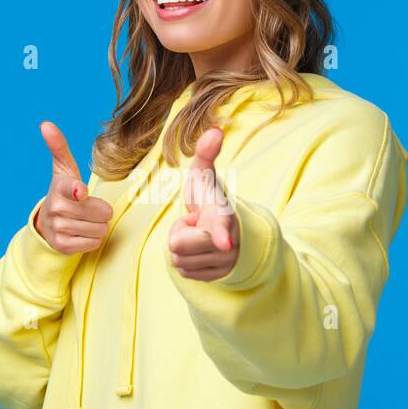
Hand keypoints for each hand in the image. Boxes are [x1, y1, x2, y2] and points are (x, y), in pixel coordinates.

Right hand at [34, 121, 113, 254]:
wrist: (47, 223)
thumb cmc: (64, 192)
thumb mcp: (63, 169)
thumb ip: (58, 146)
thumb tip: (45, 123)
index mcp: (60, 188)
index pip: (71, 189)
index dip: (78, 191)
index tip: (81, 191)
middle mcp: (56, 208)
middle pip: (101, 213)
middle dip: (101, 211)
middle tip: (89, 208)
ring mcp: (58, 229)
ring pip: (100, 229)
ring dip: (98, 226)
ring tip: (85, 221)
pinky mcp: (63, 246)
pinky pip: (94, 243)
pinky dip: (93, 239)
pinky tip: (81, 233)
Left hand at [168, 126, 240, 280]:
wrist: (223, 229)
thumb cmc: (208, 198)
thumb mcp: (204, 176)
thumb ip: (206, 153)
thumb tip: (215, 131)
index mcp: (225, 215)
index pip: (221, 226)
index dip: (221, 234)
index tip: (224, 243)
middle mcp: (230, 242)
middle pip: (178, 245)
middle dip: (178, 233)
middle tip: (194, 224)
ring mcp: (225, 262)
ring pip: (179, 261)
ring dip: (182, 249)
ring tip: (198, 236)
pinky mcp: (217, 277)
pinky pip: (184, 273)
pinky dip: (186, 263)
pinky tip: (198, 252)